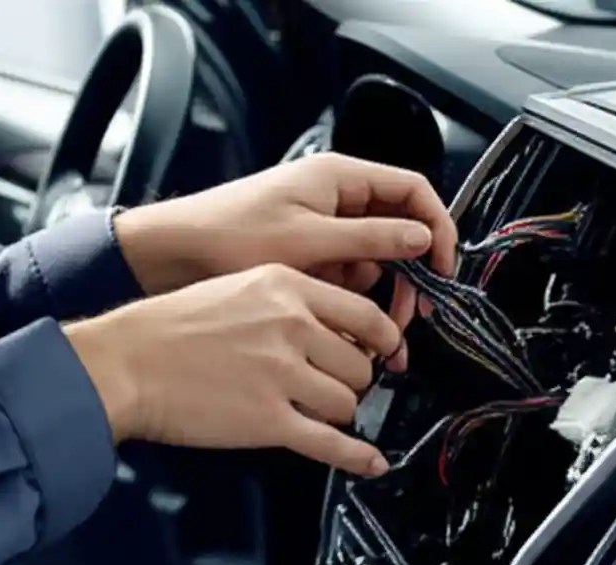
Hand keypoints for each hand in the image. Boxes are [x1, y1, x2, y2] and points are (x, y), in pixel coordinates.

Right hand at [64, 264, 399, 475]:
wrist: (124, 362)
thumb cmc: (169, 328)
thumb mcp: (239, 288)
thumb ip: (291, 303)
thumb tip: (337, 331)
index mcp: (286, 287)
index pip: (365, 314)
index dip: (386, 340)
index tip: (391, 352)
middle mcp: (291, 326)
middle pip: (360, 364)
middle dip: (353, 381)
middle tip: (337, 387)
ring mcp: (281, 374)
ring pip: (348, 402)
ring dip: (338, 414)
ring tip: (315, 411)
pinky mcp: (268, 419)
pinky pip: (330, 442)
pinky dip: (357, 457)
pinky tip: (371, 461)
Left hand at [112, 153, 457, 363]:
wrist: (171, 255)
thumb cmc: (227, 234)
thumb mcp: (308, 240)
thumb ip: (370, 238)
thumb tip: (420, 239)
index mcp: (339, 178)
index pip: (412, 191)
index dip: (437, 227)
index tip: (444, 267)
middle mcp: (335, 197)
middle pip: (398, 230)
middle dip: (411, 274)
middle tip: (413, 315)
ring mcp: (321, 225)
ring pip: (375, 259)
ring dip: (383, 294)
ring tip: (380, 335)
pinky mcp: (307, 253)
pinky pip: (347, 274)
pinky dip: (353, 299)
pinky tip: (349, 327)